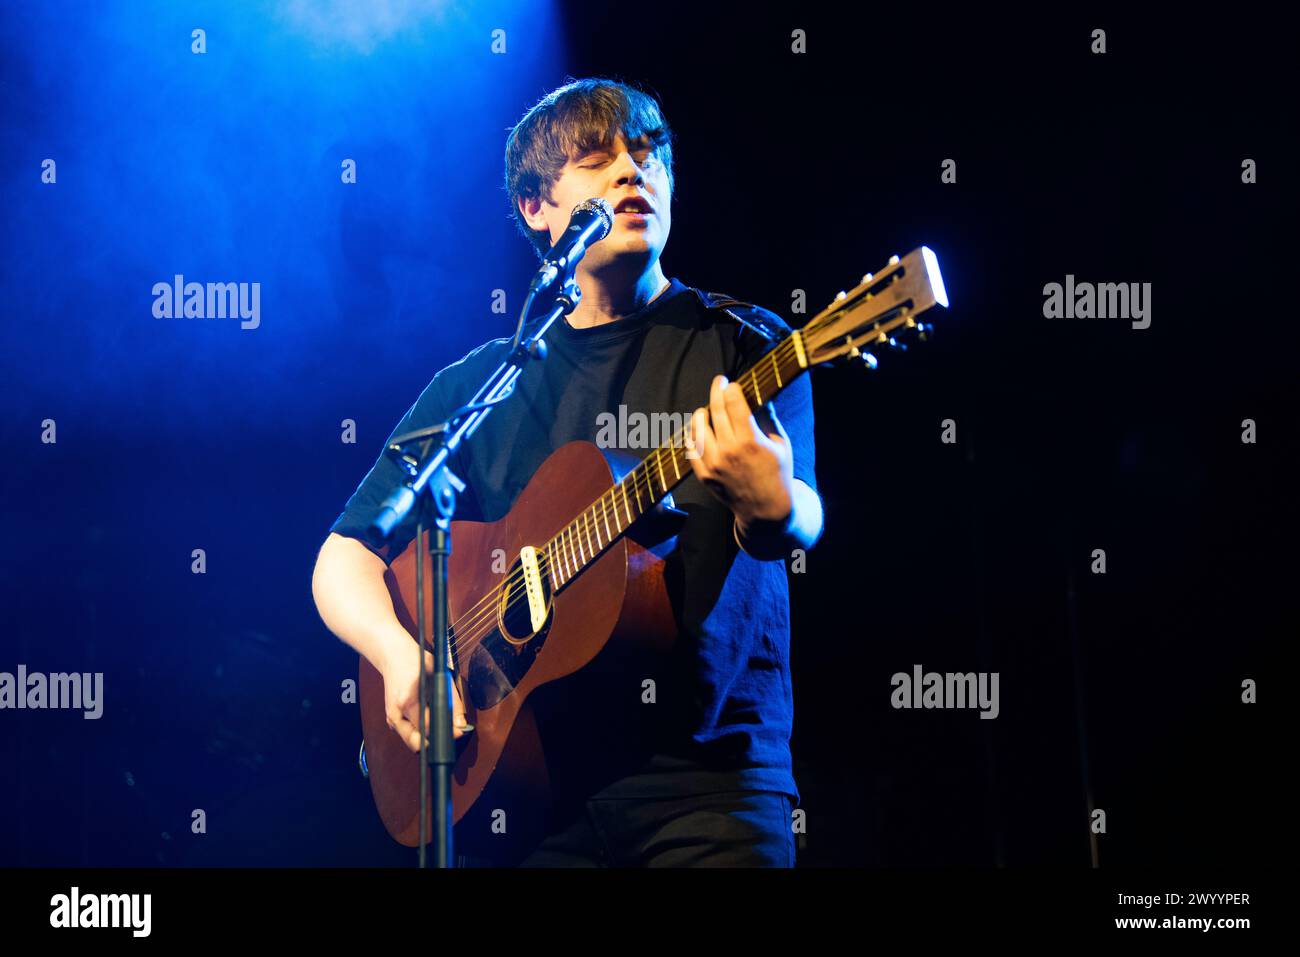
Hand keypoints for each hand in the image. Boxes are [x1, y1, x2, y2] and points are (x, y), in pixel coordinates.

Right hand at [379, 639, 469, 753]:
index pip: (427, 728)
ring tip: (439, 721)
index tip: (458, 732)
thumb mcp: (440, 676)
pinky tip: (427, 717)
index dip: (445, 732)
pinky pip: (409, 734)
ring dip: (428, 737)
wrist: (393, 656)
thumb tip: (461, 724)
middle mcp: (396, 714)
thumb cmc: (417, 663)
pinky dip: (420, 731)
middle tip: (450, 730)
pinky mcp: (391, 720)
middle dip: (436, 740)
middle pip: (417, 743)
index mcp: (407, 701)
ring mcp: (391, 719)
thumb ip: (452, 701)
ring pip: (413, 742)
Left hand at [688, 374, 794, 527]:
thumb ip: (769, 418)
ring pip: (698, 428)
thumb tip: (761, 393)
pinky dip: (694, 436)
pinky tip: (700, 430)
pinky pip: (691, 448)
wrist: (765, 510)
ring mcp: (714, 464)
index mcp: (751, 441)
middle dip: (716, 391)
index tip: (732, 383)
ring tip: (707, 409)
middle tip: (719, 382)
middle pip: (715, 410)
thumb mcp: (781, 444)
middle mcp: (729, 451)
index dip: (731, 389)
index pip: (734, 403)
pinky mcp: (704, 476)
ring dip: (702, 413)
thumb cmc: (778, 473)